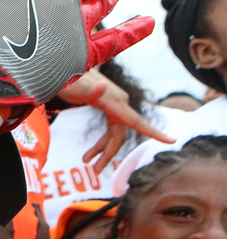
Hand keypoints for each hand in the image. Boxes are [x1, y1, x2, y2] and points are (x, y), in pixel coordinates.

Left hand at [60, 71, 174, 171]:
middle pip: (120, 134)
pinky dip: (101, 142)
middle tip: (94, 171)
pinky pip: (111, 129)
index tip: (171, 141)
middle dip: (109, 154)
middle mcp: (119, 103)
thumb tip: (104, 86)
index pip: (135, 120)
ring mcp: (115, 105)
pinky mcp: (109, 107)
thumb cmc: (67, 78)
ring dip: (103, 150)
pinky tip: (89, 154)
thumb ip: (88, 89)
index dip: (153, 132)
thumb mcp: (72, 86)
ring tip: (87, 163)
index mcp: (114, 101)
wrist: (67, 67)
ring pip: (115, 134)